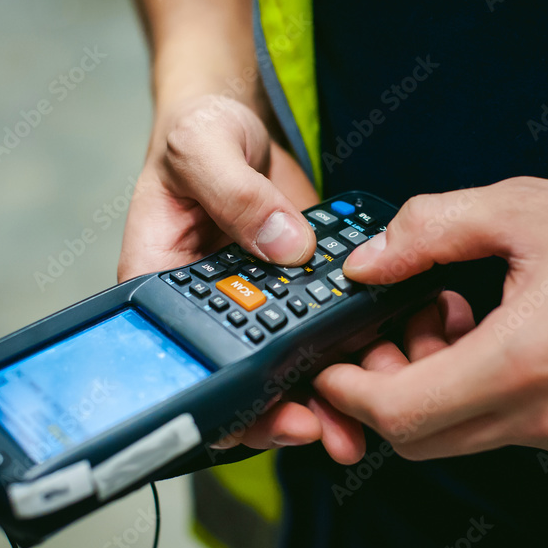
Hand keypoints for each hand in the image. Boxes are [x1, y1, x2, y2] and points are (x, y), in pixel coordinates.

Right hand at [117, 95, 363, 462]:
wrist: (234, 119)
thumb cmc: (198, 130)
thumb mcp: (205, 148)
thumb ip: (239, 195)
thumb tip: (283, 246)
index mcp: (165, 282)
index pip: (190, 363)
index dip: (231, 403)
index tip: (277, 414)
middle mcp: (209, 304)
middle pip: (243, 379)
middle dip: (290, 412)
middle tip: (335, 428)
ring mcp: (255, 300)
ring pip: (288, 364)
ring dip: (328, 390)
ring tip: (368, 405)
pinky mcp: (294, 286)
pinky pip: (321, 326)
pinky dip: (351, 344)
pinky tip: (383, 349)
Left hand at [312, 177, 547, 459]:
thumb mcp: (527, 207)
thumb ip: (432, 228)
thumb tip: (368, 259)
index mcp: (524, 361)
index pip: (400, 413)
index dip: (348, 390)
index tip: (329, 360)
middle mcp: (541, 415)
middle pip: (417, 438)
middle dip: (381, 388)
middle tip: (390, 327)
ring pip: (454, 435)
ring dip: (426, 386)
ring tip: (446, 315)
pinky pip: (494, 427)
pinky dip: (466, 390)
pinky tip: (483, 333)